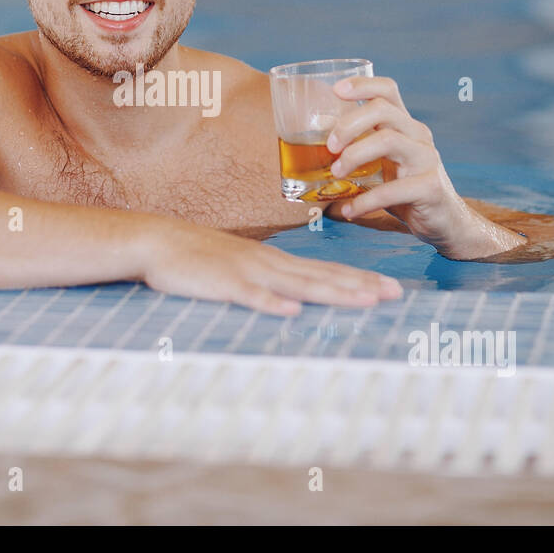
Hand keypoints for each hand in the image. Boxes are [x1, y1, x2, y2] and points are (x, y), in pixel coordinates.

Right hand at [141, 218, 402, 315]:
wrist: (158, 241)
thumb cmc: (198, 256)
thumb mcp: (241, 265)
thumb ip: (268, 280)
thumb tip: (296, 298)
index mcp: (274, 262)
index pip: (325, 270)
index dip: (359, 279)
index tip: (390, 287)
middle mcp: (268, 264)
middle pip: (322, 276)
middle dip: (360, 286)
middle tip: (395, 293)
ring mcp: (247, 273)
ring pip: (296, 284)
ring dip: (331, 292)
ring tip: (363, 300)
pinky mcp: (222, 284)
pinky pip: (249, 296)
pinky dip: (270, 303)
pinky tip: (290, 311)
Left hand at [325, 76, 525, 259]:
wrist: (445, 222)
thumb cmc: (405, 191)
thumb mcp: (381, 165)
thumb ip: (356, 153)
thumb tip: (308, 152)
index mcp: (404, 126)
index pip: (387, 91)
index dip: (363, 84)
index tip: (336, 90)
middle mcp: (418, 135)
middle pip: (382, 110)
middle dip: (349, 124)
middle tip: (329, 147)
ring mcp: (427, 159)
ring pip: (388, 140)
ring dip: (354, 156)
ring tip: (335, 175)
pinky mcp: (430, 187)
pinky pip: (393, 189)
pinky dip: (365, 201)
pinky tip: (349, 210)